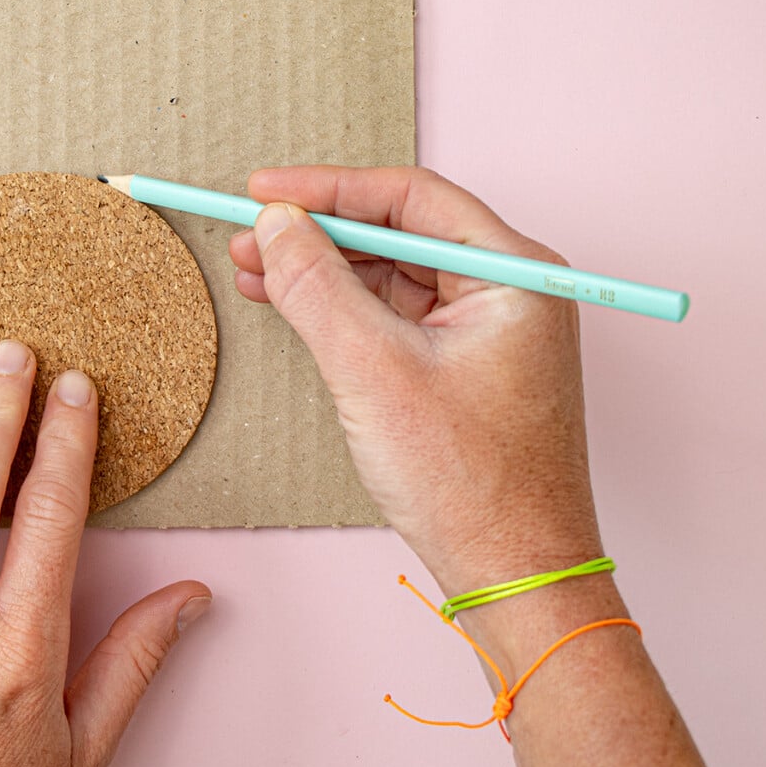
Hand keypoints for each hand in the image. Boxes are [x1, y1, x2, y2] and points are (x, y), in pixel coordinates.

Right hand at [229, 166, 600, 595]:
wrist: (517, 578)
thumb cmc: (469, 486)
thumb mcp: (372, 371)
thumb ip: (316, 286)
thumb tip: (275, 224)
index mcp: (513, 274)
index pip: (409, 198)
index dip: (327, 188)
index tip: (261, 190)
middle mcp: (511, 293)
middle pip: (401, 232)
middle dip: (319, 232)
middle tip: (248, 235)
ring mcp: (492, 333)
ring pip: (395, 276)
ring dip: (325, 272)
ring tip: (254, 270)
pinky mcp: (470, 371)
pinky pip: (400, 320)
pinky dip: (345, 312)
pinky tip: (296, 309)